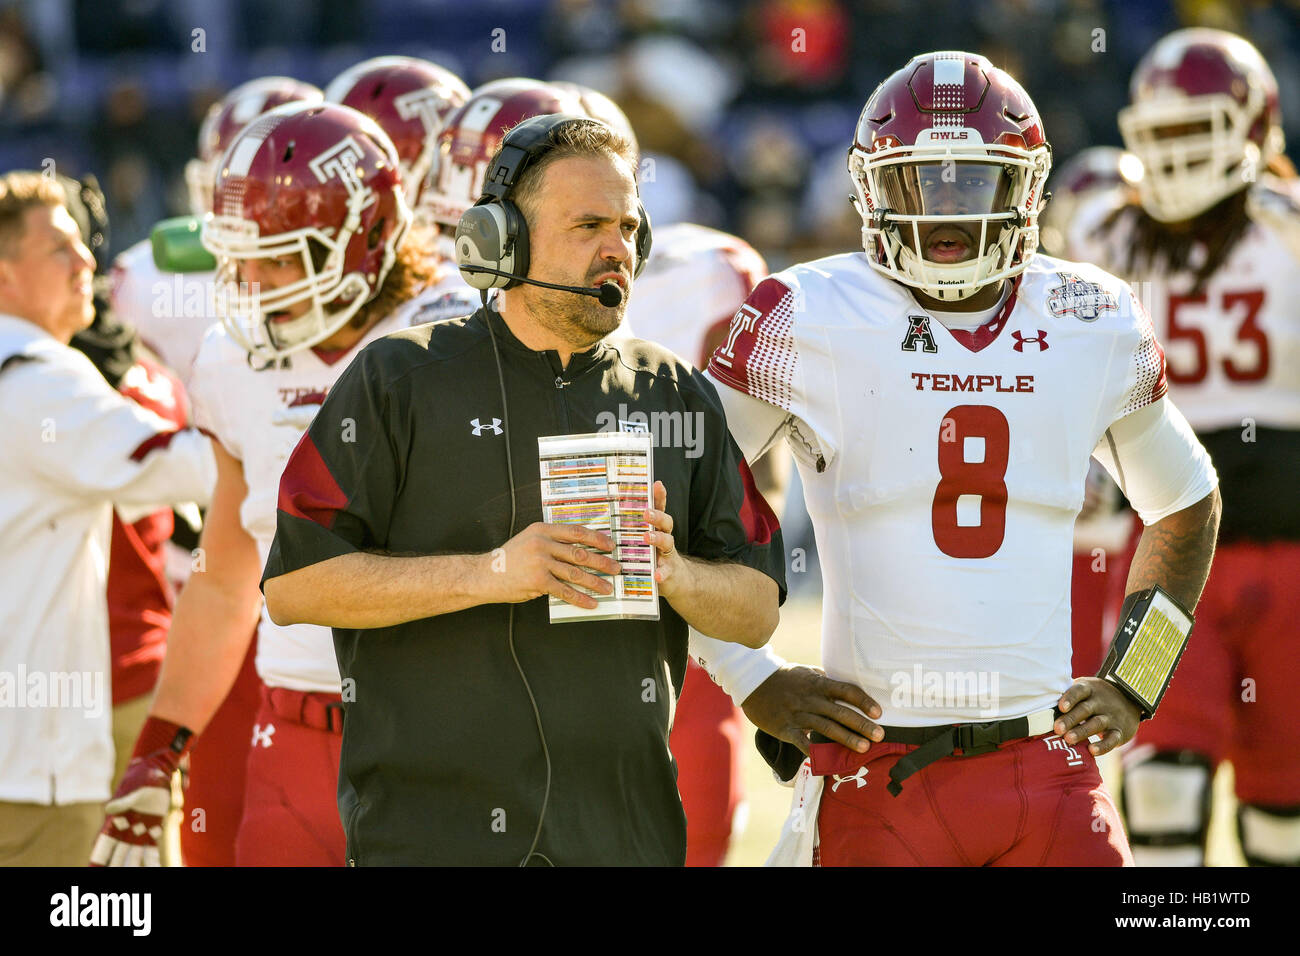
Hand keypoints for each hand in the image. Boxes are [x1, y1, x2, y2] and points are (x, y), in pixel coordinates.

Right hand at [89, 724, 187, 866]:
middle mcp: (125, 829)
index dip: (99, 856)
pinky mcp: (154, 830)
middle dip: (114, 865)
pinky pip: (151, 849)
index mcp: (116, 820)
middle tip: (111, 877)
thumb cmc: (143, 779)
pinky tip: (152, 869)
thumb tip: (109, 809)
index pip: (104, 842)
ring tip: (129, 876)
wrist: (159, 772)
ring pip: (132, 854)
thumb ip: (124, 801)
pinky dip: (150, 860)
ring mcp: (139, 831)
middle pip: (117, 852)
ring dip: (130, 865)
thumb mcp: (135, 790)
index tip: (94, 868)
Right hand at [487, 522, 621, 608]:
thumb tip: (580, 550)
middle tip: (615, 568)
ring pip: (575, 573)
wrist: (485, 574)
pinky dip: (580, 598)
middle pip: (580, 553)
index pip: (576, 532)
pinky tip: (591, 603)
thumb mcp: (529, 540)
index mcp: (542, 530)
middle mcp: (542, 543)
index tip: (610, 545)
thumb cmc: (510, 559)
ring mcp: (540, 562)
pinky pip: (565, 591)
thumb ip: (551, 541)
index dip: (596, 538)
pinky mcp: (538, 581)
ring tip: (607, 588)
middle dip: (601, 562)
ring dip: (595, 582)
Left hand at [644, 480, 686, 597]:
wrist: (677, 581)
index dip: (659, 497)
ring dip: (657, 538)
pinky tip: (656, 574)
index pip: (659, 509)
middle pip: (665, 522)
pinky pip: (666, 571)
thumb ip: (633, 530)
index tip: (657, 484)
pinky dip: (662, 572)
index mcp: (657, 529)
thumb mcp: (644, 542)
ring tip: (647, 537)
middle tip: (645, 512)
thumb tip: (610, 513)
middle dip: (656, 516)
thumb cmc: (653, 557)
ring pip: (667, 542)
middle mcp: (665, 538)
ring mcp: (668, 554)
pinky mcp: (670, 571)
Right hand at [742, 664, 884, 755]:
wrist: (752, 681)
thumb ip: (827, 680)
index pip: (846, 691)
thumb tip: (849, 687)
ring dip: (846, 739)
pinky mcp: (784, 728)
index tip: (879, 713)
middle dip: (862, 724)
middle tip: (881, 736)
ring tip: (864, 749)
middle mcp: (810, 699)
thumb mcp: (807, 672)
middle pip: (840, 712)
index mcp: (818, 684)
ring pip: (826, 728)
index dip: (864, 701)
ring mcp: (797, 714)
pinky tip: (828, 762)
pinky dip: (814, 752)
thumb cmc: (784, 677)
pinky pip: (801, 741)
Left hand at [1055, 677, 1141, 756]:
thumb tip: (1037, 703)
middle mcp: (1101, 702)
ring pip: (1097, 723)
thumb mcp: (1084, 689)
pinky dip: (1103, 746)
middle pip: (1085, 709)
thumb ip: (1066, 695)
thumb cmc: (1094, 696)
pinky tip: (1091, 751)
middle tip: (1057, 729)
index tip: (1061, 707)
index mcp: (1089, 689)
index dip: (1070, 698)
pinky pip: (1112, 739)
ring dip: (1082, 732)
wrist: (1130, 698)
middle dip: (1071, 719)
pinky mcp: (1120, 731)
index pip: (1079, 691)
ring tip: (1068, 739)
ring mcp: (1111, 716)